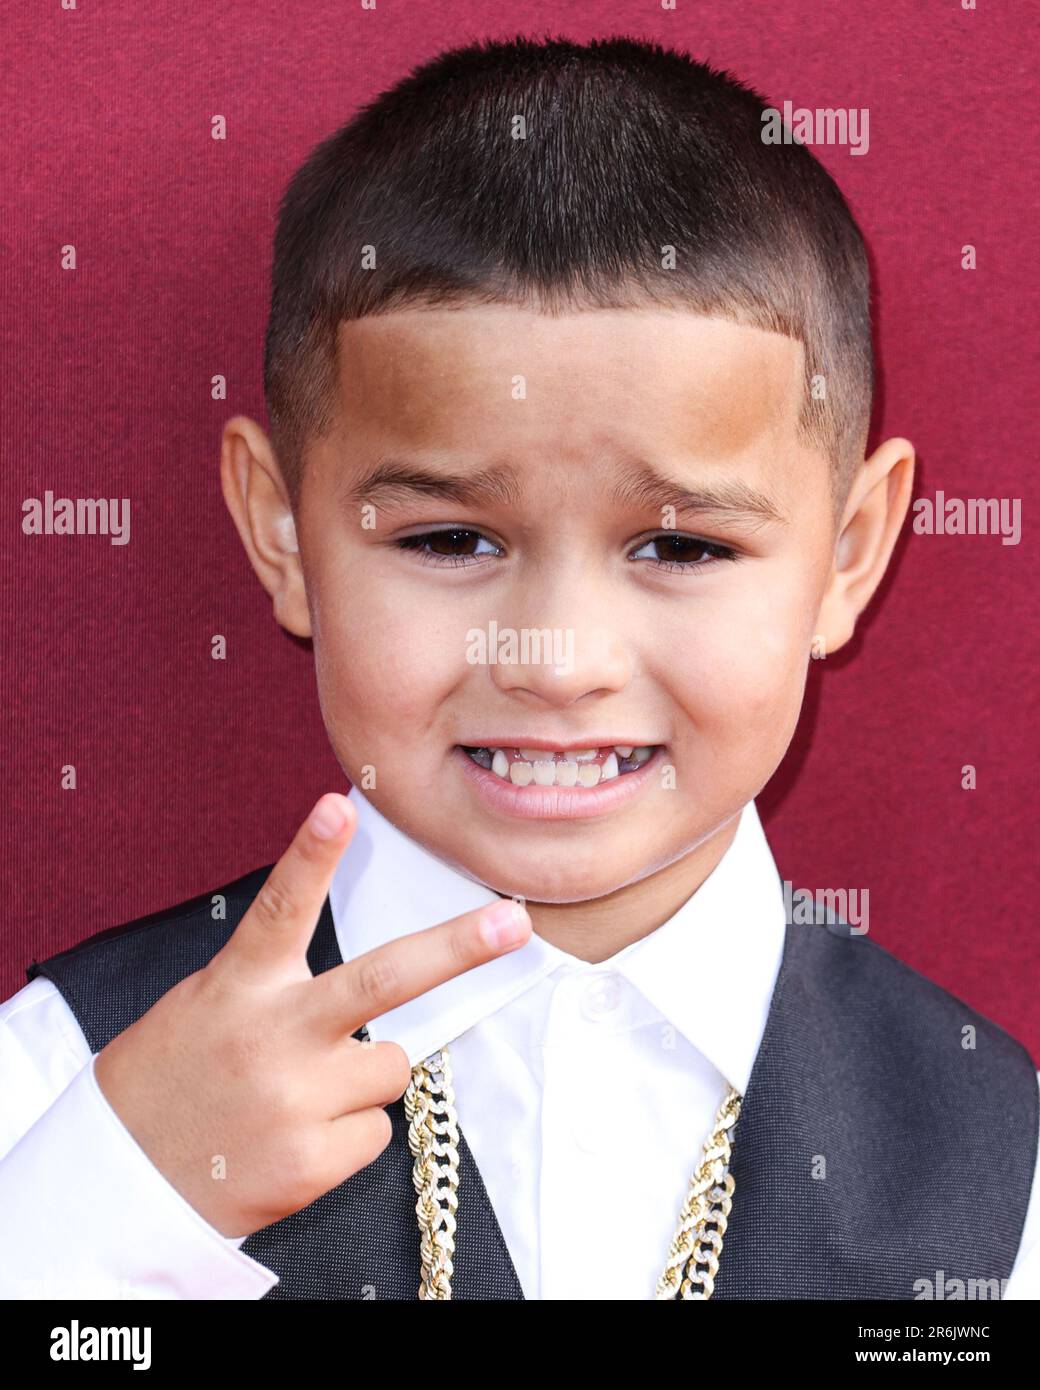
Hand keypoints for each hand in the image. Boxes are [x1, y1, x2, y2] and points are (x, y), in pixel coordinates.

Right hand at [93, 793, 530, 1236]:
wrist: (121, 1185)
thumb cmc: (177, 1077)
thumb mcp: (210, 1004)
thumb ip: (280, 982)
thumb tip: (381, 985)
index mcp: (238, 987)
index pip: (280, 908)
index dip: (311, 854)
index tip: (340, 806)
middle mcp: (270, 1037)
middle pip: (381, 981)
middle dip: (457, 949)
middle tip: (513, 923)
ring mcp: (294, 1101)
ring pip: (392, 1065)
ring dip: (364, 1076)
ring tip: (298, 1095)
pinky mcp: (311, 1162)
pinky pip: (376, 1130)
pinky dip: (347, 1133)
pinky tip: (295, 1140)